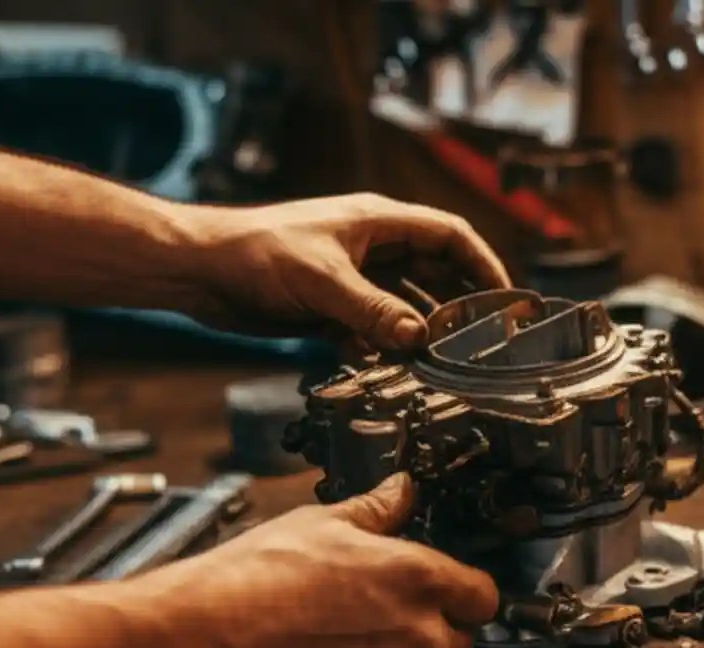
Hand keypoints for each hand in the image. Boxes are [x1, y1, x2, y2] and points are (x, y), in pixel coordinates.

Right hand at [138, 474, 498, 647]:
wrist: (213, 637)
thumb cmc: (261, 577)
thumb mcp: (323, 521)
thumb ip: (376, 509)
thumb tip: (399, 491)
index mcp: (418, 579)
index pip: (484, 593)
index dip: (466, 582)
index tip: (447, 573)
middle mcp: (416, 633)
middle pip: (463, 637)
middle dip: (443, 618)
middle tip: (405, 594)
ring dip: (409, 644)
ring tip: (360, 615)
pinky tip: (339, 640)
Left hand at [187, 193, 510, 348]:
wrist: (200, 270)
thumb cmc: (254, 253)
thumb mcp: (323, 282)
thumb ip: (374, 311)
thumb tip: (420, 338)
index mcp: (376, 222)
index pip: (448, 235)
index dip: (481, 263)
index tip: (503, 297)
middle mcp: (370, 246)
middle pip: (432, 272)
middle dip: (456, 304)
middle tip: (479, 340)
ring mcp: (350, 276)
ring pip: (402, 304)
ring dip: (418, 331)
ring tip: (439, 362)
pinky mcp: (329, 305)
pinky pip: (371, 327)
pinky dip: (382, 346)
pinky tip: (389, 370)